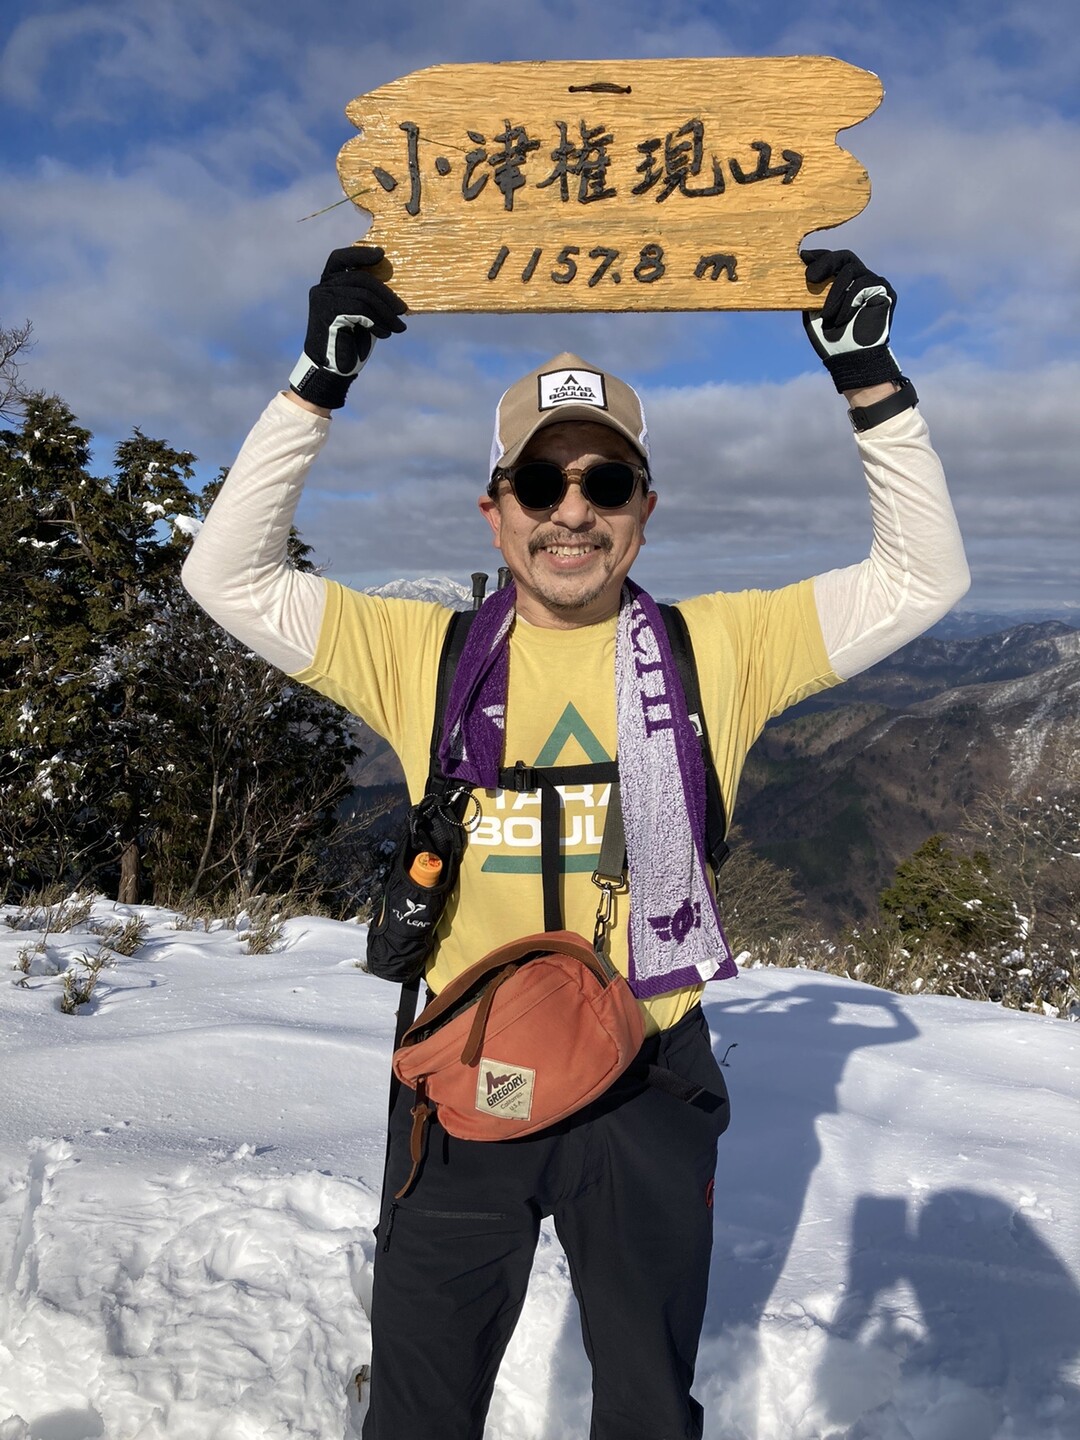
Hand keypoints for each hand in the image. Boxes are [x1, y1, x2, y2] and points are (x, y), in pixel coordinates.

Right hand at [288, 247, 406, 409]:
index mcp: (329, 283)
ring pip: (363, 296)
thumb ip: (369, 296)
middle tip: (403, 310)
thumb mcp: (363, 314)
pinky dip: (376, 322)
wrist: (333, 368)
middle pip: (360, 278)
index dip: (360, 252)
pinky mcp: (327, 313)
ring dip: (385, 313)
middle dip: (386, 294)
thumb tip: (396, 285)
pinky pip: (359, 310)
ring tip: (398, 328)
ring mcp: (323, 299)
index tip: (381, 254)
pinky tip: (384, 334)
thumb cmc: (351, 341)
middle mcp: (323, 287)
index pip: (340, 257)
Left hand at [801, 249, 900, 394]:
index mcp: (843, 281)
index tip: (803, 257)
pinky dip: (849, 300)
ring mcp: (874, 283)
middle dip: (825, 263)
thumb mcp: (813, 310)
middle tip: (810, 276)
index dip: (819, 256)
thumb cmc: (829, 337)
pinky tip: (841, 317)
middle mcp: (860, 278)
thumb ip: (809, 290)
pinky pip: (864, 285)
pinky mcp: (885, 291)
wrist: (850, 359)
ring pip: (851, 271)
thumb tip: (799, 268)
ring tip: (827, 315)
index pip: (833, 260)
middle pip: (844, 257)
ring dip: (835, 293)